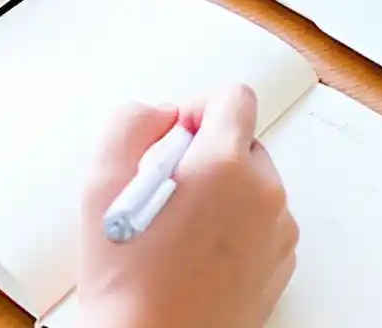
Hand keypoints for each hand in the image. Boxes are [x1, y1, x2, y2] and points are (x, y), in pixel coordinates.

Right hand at [78, 85, 298, 327]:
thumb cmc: (129, 284)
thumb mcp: (101, 183)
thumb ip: (132, 123)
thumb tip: (163, 114)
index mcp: (225, 164)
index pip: (232, 97)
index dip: (197, 109)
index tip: (175, 137)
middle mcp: (263, 193)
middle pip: (242, 141)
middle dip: (205, 156)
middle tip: (165, 193)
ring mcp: (278, 231)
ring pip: (252, 184)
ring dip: (221, 193)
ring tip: (178, 232)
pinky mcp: (280, 263)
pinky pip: (261, 223)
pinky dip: (235, 228)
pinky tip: (196, 255)